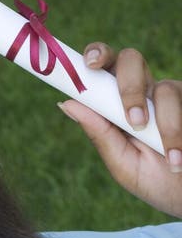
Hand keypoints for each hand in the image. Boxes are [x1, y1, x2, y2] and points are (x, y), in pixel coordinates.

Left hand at [58, 44, 181, 219]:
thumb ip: (99, 133)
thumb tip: (67, 103)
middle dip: (130, 87)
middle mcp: (144, 92)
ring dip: (166, 126)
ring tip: (170, 160)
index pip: (104, 69)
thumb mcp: (122, 164)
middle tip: (134, 121)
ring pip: (163, 88)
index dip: (96, 55)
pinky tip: (179, 158)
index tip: (90, 63)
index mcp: (117, 104)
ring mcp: (172, 95)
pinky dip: (179, 133)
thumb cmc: (154, 183)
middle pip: (131, 61)